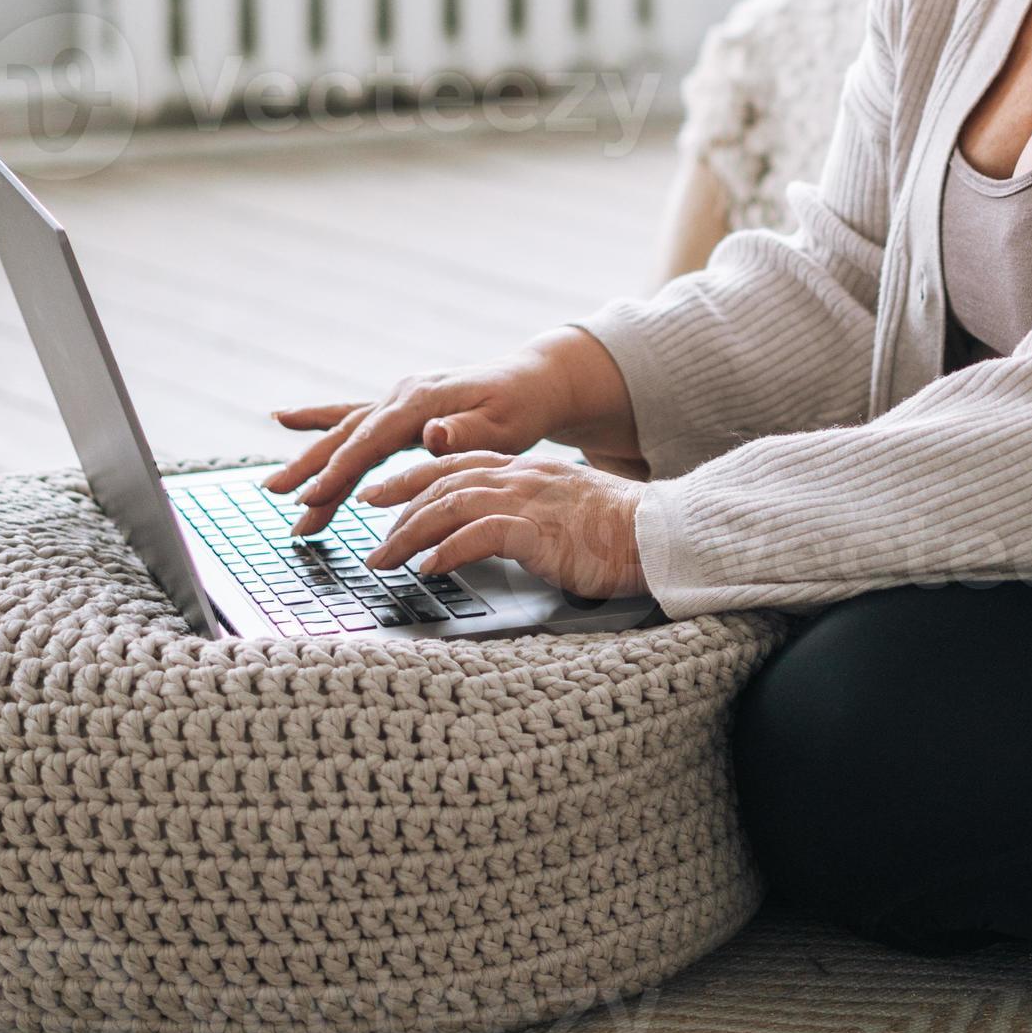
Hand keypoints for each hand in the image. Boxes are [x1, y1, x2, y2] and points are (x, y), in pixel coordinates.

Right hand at [262, 327, 640, 535]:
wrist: (532, 382)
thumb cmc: (522, 408)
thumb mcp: (507, 426)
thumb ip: (466, 432)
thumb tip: (431, 434)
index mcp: (423, 400)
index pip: (372, 441)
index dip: (340, 470)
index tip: (312, 497)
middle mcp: (403, 394)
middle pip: (348, 436)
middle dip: (312, 469)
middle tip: (280, 498)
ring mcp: (398, 398)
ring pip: (345, 432)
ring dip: (311, 461)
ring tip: (275, 490)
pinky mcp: (399, 406)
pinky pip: (351, 415)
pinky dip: (318, 420)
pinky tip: (284, 418)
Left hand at [357, 450, 647, 599]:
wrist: (660, 533)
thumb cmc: (618, 531)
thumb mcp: (563, 508)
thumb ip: (527, 511)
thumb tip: (494, 532)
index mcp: (526, 469)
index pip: (455, 464)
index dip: (411, 478)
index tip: (379, 494)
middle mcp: (521, 477)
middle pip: (442, 484)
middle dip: (398, 511)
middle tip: (371, 540)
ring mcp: (528, 501)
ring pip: (449, 506)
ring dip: (409, 535)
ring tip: (384, 562)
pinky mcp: (538, 531)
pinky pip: (478, 535)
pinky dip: (446, 551)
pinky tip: (428, 569)